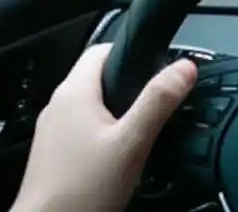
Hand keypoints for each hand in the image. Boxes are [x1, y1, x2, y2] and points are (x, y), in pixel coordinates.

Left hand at [11, 44, 196, 211]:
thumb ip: (158, 101)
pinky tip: (120, 153)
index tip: (159, 66)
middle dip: (130, 84)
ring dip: (118, 109)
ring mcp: (53, 130)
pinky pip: (83, 127)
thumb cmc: (83, 188)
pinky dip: (104, 131)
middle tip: (158, 102)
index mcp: (74, 92)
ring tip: (144, 129)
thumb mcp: (131, 142)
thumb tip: (184, 67)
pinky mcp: (54, 153)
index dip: (133, 52)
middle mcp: (58, 106)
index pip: (103, 49)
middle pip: (99, 77)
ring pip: (92, 104)